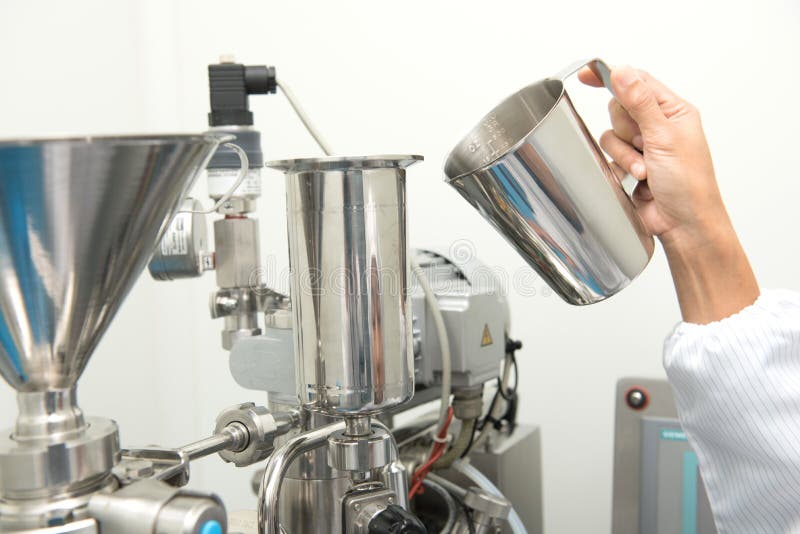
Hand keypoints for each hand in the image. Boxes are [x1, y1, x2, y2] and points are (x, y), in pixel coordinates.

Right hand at [579, 66, 725, 250]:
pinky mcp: (629, 165)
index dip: (612, 75)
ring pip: (611, 134)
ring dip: (624, 154)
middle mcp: (657, 125)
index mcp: (673, 111)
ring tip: (645, 170)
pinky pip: (609, 155)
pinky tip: (637, 179)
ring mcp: (642, 146)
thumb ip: (640, 102)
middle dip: (626, 129)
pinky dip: (619, 166)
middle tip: (643, 144)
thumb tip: (621, 71)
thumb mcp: (664, 137)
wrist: (683, 224)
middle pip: (618, 109)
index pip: (638, 82)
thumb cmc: (688, 184)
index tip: (586, 74)